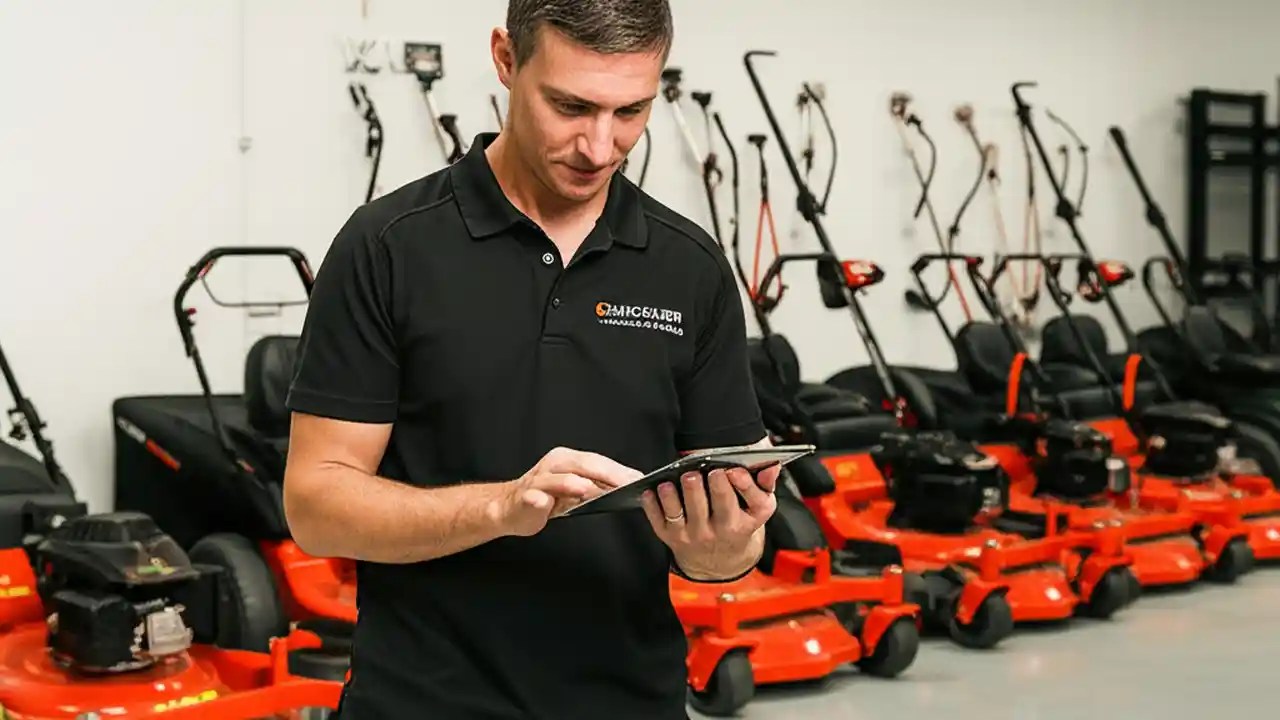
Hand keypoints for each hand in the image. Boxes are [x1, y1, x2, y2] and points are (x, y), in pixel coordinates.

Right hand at [494, 447, 641, 536]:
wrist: (508, 508)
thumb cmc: (545, 498)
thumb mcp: (573, 491)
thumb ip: (594, 488)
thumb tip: (624, 488)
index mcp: (567, 460)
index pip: (597, 462)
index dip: (619, 469)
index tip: (639, 478)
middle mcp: (554, 464)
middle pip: (584, 466)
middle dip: (607, 475)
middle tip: (626, 484)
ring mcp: (539, 480)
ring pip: (561, 479)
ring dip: (575, 484)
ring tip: (592, 491)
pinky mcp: (525, 496)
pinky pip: (534, 496)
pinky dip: (539, 499)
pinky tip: (545, 502)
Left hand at [641, 463, 780, 579]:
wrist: (722, 560)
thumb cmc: (739, 522)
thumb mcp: (758, 507)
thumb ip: (765, 483)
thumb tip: (772, 464)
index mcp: (747, 520)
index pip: (749, 501)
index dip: (741, 484)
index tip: (732, 470)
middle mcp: (721, 530)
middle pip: (712, 506)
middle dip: (704, 486)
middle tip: (697, 471)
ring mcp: (695, 536)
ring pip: (682, 513)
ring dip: (674, 496)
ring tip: (671, 481)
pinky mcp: (673, 538)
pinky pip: (659, 521)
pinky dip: (653, 506)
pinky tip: (652, 490)